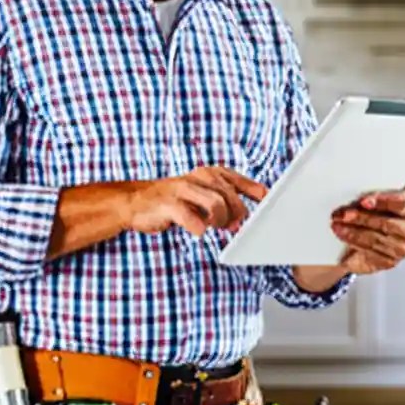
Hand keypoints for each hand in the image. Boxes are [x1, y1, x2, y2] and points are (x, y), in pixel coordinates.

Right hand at [124, 166, 266, 237]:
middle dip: (236, 213)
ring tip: (215, 226)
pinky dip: (199, 227)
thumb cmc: (175, 200)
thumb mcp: (201, 195)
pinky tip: (199, 231)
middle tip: (233, 226)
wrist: (136, 202)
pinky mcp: (169, 204)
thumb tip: (243, 217)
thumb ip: (223, 201)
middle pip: (229, 195)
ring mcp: (183, 189)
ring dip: (220, 220)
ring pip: (215, 204)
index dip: (254, 190)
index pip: (237, 180)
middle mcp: (198, 177)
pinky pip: (191, 217)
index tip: (267, 200)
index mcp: (208, 173)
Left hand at [330, 167, 404, 274]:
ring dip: (354, 232)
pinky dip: (354, 244)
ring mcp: (401, 248)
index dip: (382, 201)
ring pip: (377, 239)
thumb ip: (384, 182)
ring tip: (337, 225)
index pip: (401, 202)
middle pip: (388, 223)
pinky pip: (372, 254)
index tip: (364, 201)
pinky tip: (343, 236)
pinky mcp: (389, 262)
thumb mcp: (370, 197)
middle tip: (343, 214)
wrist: (353, 241)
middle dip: (363, 218)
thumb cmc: (365, 214)